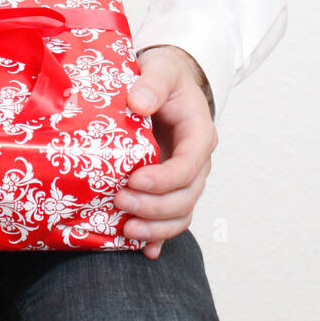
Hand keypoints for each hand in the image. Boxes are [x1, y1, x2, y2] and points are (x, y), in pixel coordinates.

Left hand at [114, 45, 217, 260]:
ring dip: (155, 228)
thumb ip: (152, 82)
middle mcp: (195, 162)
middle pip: (185, 197)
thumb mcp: (161, 69)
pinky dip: (158, 238)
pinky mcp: (168, 188)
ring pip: (180, 214)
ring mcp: (183, 178)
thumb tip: (138, 103)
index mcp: (199, 134)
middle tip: (120, 202)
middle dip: (154, 206)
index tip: (133, 179)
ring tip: (125, 229)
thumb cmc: (164, 75)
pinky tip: (142, 251)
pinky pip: (169, 219)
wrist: (164, 82)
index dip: (164, 179)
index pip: (189, 165)